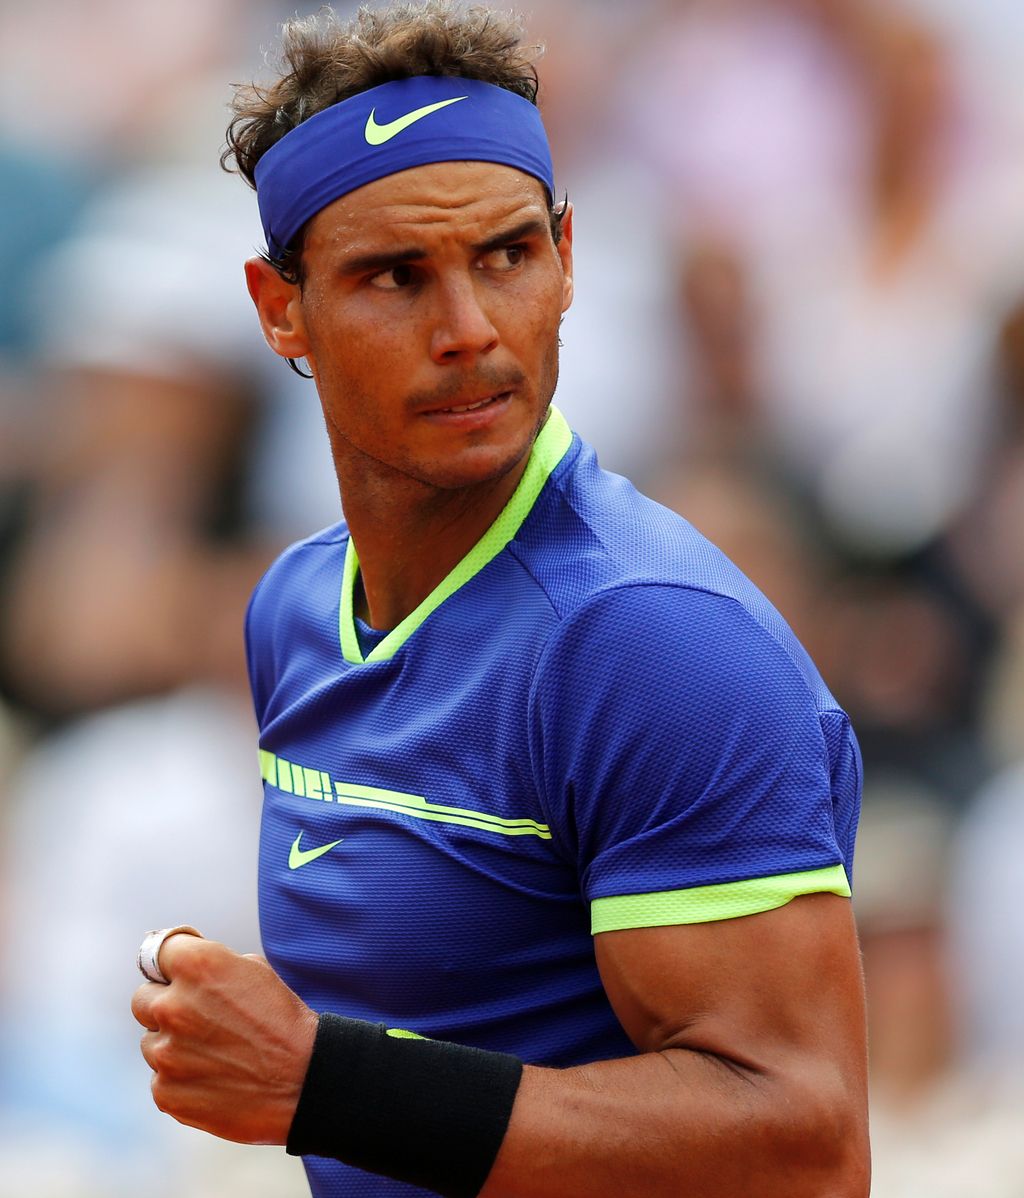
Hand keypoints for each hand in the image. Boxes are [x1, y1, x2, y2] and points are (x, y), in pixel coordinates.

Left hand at [131, 934, 317, 1143]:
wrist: (305, 1081)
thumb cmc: (283, 1021)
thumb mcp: (253, 970)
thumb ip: (208, 966)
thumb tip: (176, 968)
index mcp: (197, 966)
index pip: (158, 951)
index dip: (172, 963)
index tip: (178, 972)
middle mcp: (173, 1006)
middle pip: (143, 999)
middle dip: (166, 1004)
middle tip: (200, 1018)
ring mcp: (165, 1053)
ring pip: (152, 1042)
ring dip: (173, 1045)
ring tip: (216, 1053)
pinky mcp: (165, 1092)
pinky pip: (161, 1078)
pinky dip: (181, 1078)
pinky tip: (216, 1078)